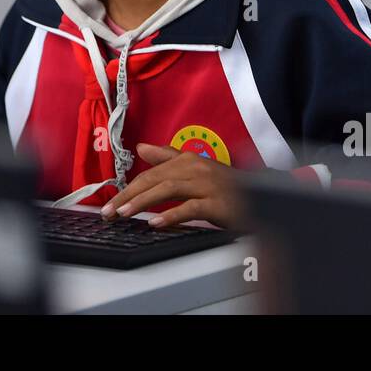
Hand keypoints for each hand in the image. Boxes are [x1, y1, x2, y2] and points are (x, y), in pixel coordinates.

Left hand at [99, 143, 242, 228]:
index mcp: (188, 160)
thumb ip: (167, 157)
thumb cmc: (224, 185)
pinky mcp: (218, 203)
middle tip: (110, 211)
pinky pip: (191, 208)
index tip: (111, 203)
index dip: (129, 188)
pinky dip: (172, 215)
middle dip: (129, 195)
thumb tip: (141, 147)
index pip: (151, 173)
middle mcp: (196, 168)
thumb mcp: (194, 168)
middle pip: (155, 179)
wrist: (260, 196)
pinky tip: (156, 222)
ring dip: (143, 202)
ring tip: (125, 214)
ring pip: (169, 190)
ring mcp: (208, 185)